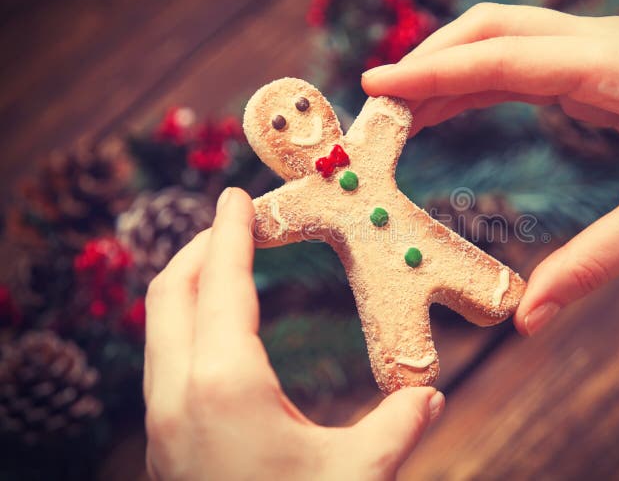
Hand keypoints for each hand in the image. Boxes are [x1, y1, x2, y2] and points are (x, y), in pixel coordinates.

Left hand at [143, 187, 444, 479]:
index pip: (223, 281)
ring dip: (191, 282)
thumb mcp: (358, 475)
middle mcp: (176, 392)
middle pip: (172, 290)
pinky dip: (186, 321)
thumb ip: (400, 427)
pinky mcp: (163, 441)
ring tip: (229, 264)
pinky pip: (163, 356)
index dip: (232, 231)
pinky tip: (221, 332)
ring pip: (160, 324)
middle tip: (238, 220)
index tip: (238, 193)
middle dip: (203, 245)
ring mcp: (161, 418)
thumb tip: (430, 395)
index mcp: (223, 383)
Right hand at [362, 4, 618, 334]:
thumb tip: (526, 319)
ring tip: (399, 110)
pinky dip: (472, 80)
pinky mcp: (590, 62)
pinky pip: (516, 60)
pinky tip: (443, 108)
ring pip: (500, 37)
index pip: (503, 59)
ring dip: (446, 67)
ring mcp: (594, 46)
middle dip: (429, 59)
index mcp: (617, 68)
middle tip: (379, 99)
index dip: (435, 73)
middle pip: (492, 28)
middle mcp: (600, 41)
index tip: (380, 84)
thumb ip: (590, 266)